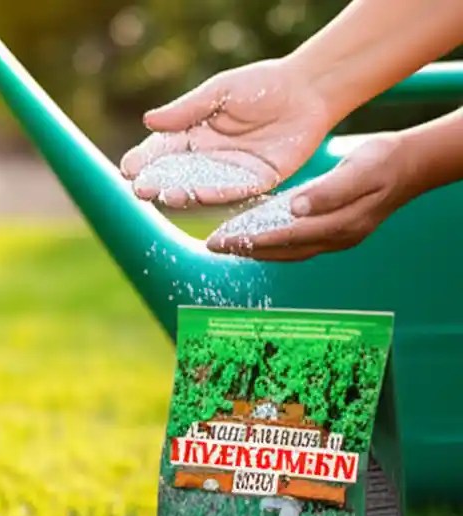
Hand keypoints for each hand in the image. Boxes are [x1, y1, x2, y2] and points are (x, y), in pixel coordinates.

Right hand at [120, 58, 338, 207]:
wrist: (309, 91)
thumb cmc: (261, 84)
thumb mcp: (220, 90)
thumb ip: (187, 108)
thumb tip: (149, 121)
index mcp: (191, 134)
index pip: (160, 152)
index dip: (143, 161)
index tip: (128, 168)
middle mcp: (206, 158)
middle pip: (175, 176)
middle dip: (157, 184)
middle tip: (142, 189)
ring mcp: (230, 173)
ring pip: (200, 189)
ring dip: (183, 194)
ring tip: (168, 194)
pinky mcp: (257, 181)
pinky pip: (234, 192)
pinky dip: (217, 195)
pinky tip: (202, 194)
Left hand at [206, 135, 417, 260]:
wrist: (409, 165)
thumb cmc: (384, 161)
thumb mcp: (359, 169)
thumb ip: (329, 190)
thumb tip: (296, 208)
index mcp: (341, 224)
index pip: (287, 237)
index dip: (252, 240)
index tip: (222, 240)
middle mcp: (336, 237)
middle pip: (283, 250)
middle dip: (246, 249)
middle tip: (212, 245)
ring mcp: (336, 238)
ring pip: (288, 250)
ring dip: (257, 249)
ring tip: (226, 243)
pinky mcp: (333, 231)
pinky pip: (296, 242)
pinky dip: (272, 241)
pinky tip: (253, 233)